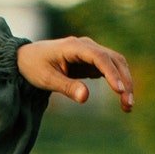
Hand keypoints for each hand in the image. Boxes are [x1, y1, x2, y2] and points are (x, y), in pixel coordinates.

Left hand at [16, 35, 134, 112]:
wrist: (26, 58)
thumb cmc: (34, 66)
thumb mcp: (46, 79)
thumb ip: (66, 87)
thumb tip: (86, 97)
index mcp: (75, 46)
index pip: (100, 58)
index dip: (112, 74)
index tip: (120, 91)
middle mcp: (87, 46)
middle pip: (114, 60)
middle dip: (125, 81)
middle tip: (128, 105)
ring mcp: (91, 52)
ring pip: (116, 64)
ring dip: (125, 83)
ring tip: (128, 107)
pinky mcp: (92, 61)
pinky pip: (110, 70)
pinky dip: (118, 83)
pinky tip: (122, 100)